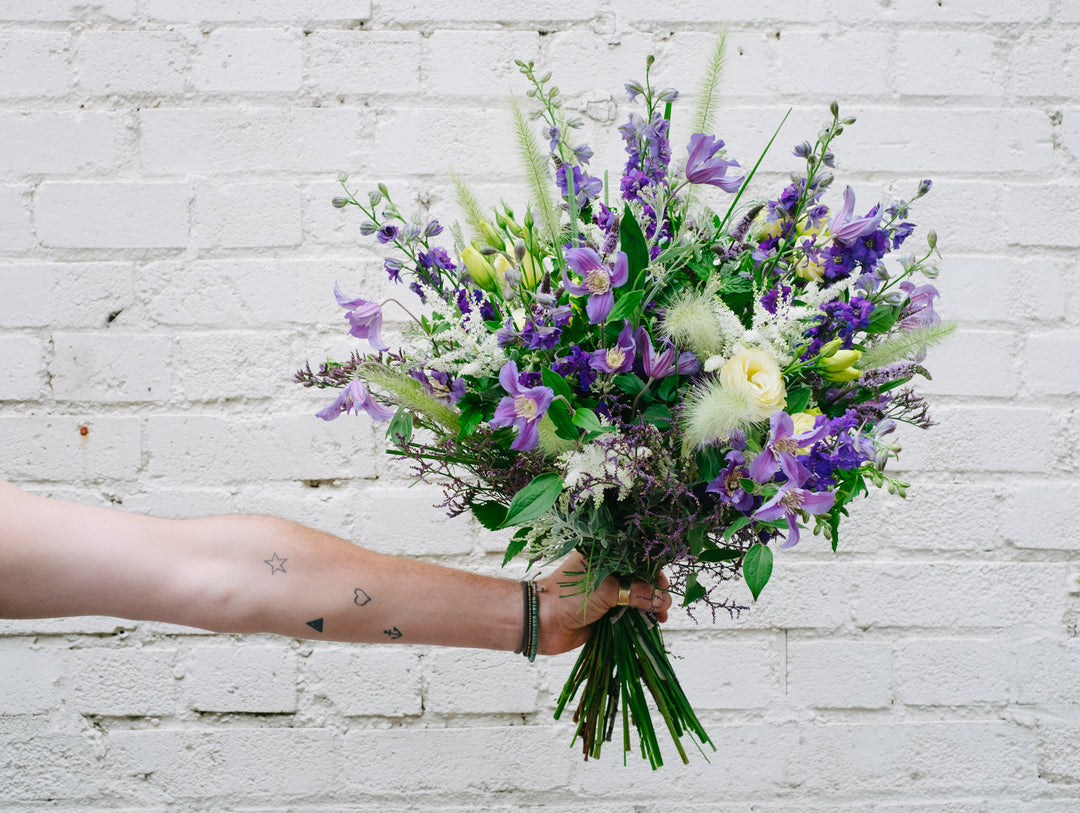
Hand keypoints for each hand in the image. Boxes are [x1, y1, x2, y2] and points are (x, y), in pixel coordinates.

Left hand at [536, 550, 670, 654]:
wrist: (540, 622)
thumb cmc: (567, 597)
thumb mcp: (606, 589)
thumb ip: (637, 593)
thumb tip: (663, 599)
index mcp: (604, 556)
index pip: (636, 559)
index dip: (653, 571)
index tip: (664, 585)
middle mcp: (606, 573)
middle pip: (639, 579)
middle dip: (655, 591)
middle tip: (664, 605)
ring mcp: (606, 594)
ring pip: (636, 598)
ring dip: (650, 607)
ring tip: (660, 617)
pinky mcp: (605, 614)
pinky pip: (629, 615)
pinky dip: (641, 619)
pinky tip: (652, 624)